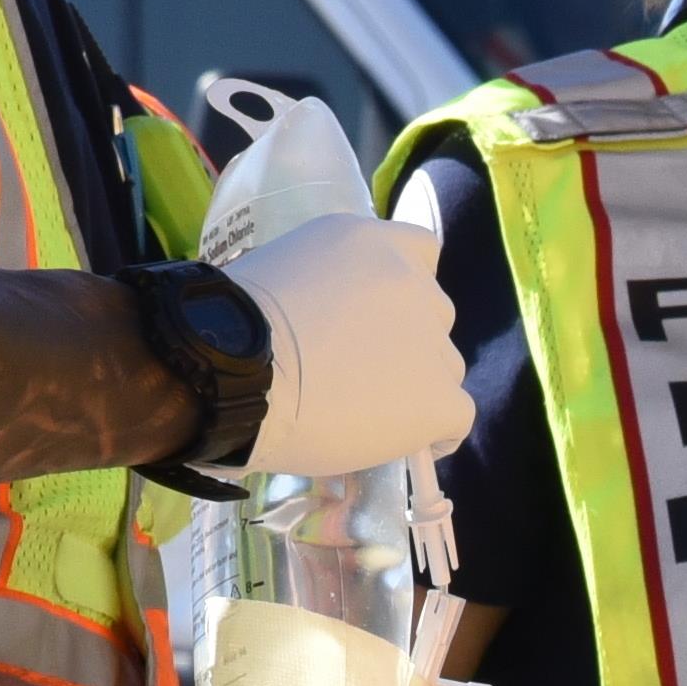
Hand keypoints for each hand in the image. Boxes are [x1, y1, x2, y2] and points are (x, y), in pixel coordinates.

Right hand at [214, 211, 468, 476]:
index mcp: (372, 243)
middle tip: (359, 369)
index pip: (419, 252)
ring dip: (416, 385)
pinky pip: (456, 419)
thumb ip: (326, 285)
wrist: (234, 376)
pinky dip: (435, 432)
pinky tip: (403, 442)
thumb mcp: (282, 272)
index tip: (376, 314)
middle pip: (431, 316)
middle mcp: (414, 285)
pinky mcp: (440, 400)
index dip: (401, 288)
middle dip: (405, 339)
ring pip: (443, 368)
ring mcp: (432, 344)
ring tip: (366, 411)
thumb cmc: (230, 327)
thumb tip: (329, 317)